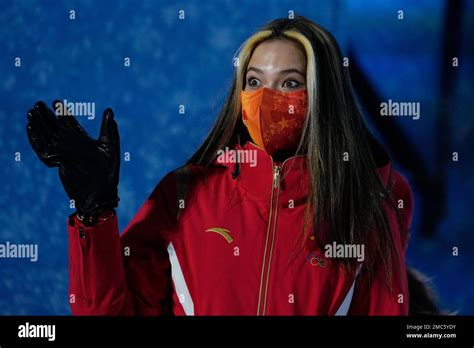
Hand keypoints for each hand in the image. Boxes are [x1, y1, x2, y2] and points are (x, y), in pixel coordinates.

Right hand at [26, 101, 119, 222]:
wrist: (101, 191)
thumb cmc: (108, 171)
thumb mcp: (110, 147)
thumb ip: (108, 129)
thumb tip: (110, 110)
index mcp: (83, 141)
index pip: (70, 124)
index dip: (63, 113)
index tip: (56, 101)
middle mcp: (72, 146)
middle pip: (56, 127)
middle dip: (47, 116)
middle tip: (39, 103)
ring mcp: (63, 153)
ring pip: (48, 136)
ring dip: (39, 124)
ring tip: (31, 111)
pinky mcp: (56, 162)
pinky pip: (42, 150)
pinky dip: (35, 139)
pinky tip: (30, 128)